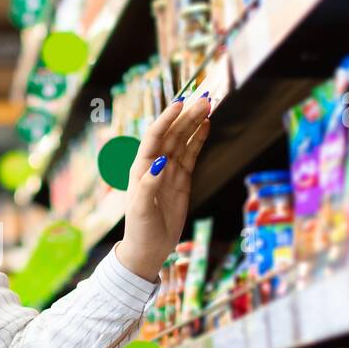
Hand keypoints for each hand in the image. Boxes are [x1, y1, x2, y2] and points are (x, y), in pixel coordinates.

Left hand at [115, 96, 211, 280]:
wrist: (148, 248)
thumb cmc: (140, 229)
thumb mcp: (141, 208)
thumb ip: (149, 184)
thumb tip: (161, 162)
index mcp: (141, 168)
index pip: (154, 137)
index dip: (166, 120)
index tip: (180, 104)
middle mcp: (154, 165)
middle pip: (172, 135)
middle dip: (186, 117)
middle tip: (204, 100)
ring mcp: (169, 171)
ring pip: (183, 141)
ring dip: (194, 123)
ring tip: (208, 106)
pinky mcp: (181, 180)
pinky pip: (191, 155)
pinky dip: (198, 139)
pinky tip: (206, 125)